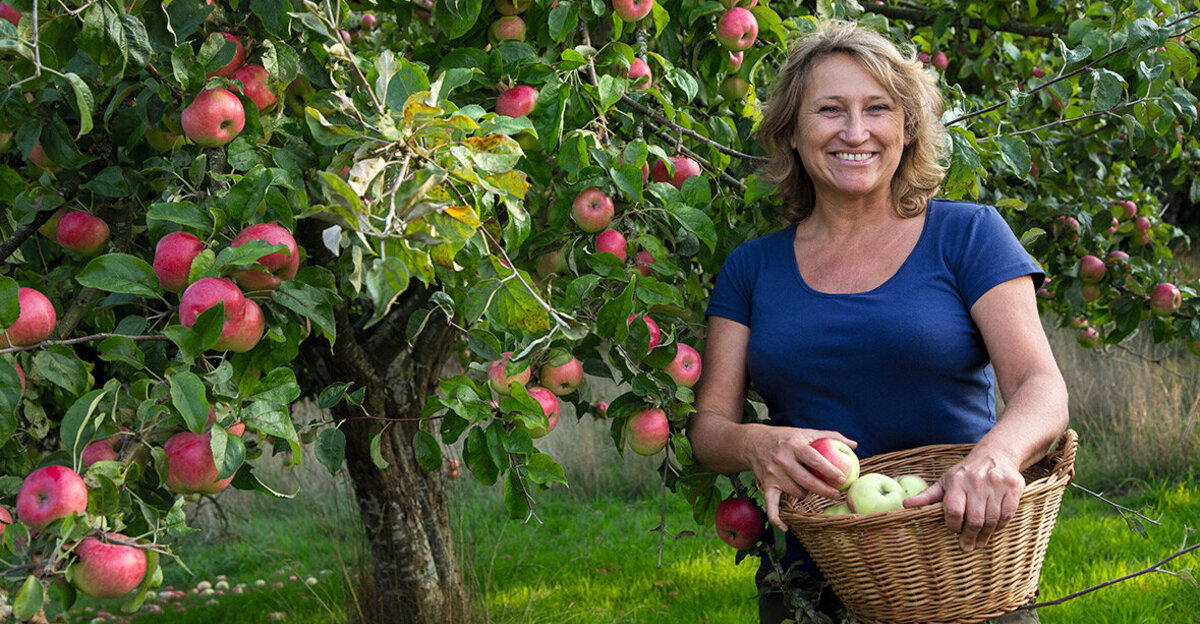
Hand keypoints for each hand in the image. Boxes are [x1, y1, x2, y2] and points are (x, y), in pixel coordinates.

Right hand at [747, 427, 856, 531]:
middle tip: (838, 495)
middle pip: (807, 480)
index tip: (842, 479)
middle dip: (824, 490)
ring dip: (807, 495)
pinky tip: (784, 527)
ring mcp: (774, 474)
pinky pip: (771, 504)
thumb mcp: (806, 432)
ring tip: (814, 490)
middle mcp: (783, 460)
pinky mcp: (766, 485)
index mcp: (795, 446)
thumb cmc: (786, 438)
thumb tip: (855, 444)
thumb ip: (831, 436)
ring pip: (796, 492)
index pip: (815, 460)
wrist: (754, 442)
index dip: (829, 470)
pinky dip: (776, 517)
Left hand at [903, 450, 1023, 550]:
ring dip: (985, 535)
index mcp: (956, 481)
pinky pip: (1007, 515)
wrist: (995, 456)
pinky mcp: (1013, 487)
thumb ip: (927, 496)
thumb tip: (906, 506)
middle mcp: (976, 481)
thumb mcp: (944, 482)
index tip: (953, 531)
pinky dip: (999, 526)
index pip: (954, 510)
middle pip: (974, 518)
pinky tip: (993, 530)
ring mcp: (996, 484)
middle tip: (967, 546)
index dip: (953, 525)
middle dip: (970, 536)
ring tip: (979, 542)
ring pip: (991, 519)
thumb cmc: (965, 474)